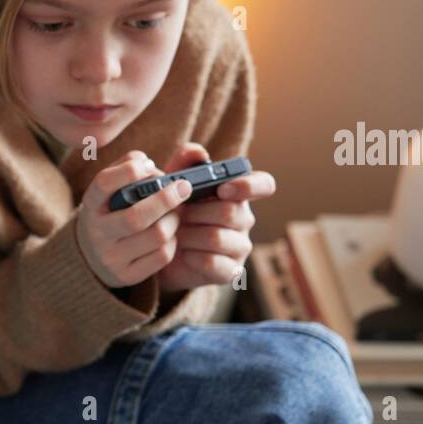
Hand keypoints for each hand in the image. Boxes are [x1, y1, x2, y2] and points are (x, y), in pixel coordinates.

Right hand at [76, 147, 203, 288]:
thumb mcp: (111, 189)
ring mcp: (110, 257)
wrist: (92, 256)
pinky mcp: (126, 275)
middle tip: (183, 187)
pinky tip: (168, 234)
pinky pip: (162, 256)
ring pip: (157, 236)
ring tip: (174, 214)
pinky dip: (173, 241)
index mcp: (91, 205)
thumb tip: (148, 163)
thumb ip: (128, 167)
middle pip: (137, 217)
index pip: (104, 184)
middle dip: (167, 198)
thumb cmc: (112, 211)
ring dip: (173, 220)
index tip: (151, 165)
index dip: (129, 171)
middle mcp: (96, 233)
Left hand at [155, 144, 276, 292]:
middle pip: (230, 212)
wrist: (158, 253)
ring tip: (177, 234)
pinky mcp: (230, 271)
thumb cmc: (172, 213)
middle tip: (178, 215)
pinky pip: (212, 263)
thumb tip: (197, 152)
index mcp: (238, 194)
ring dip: (189, 235)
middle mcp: (245, 219)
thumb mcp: (172, 185)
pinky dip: (192, 257)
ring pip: (217, 237)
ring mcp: (240, 246)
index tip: (223, 189)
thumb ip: (183, 163)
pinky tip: (183, 254)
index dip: (248, 185)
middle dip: (196, 213)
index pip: (264, 184)